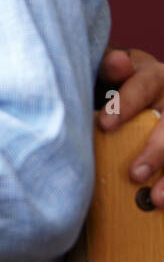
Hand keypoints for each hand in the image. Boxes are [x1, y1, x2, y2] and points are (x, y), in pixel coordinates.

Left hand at [97, 47, 163, 206]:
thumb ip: (106, 70)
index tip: (104, 124)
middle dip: (154, 150)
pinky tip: (163, 200)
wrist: (130, 103)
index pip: (142, 83)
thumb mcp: (104, 74)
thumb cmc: (109, 88)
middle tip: (133, 173)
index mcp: (148, 72)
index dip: (125, 104)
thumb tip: (117, 61)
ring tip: (156, 198)